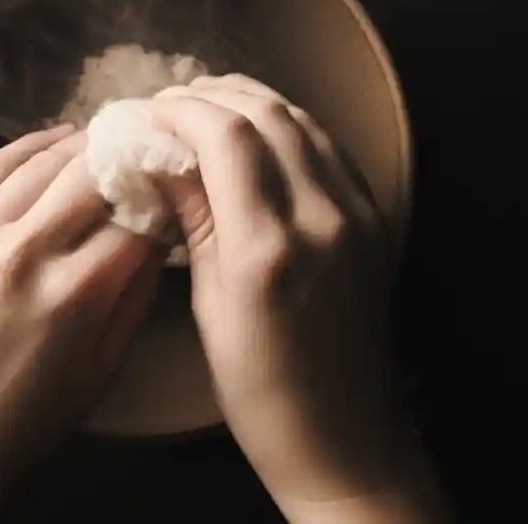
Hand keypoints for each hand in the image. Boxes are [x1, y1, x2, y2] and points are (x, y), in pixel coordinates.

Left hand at [0, 125, 161, 522]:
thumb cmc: (27, 420)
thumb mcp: (103, 369)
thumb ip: (136, 295)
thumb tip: (160, 234)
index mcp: (75, 294)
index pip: (137, 217)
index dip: (163, 196)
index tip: (175, 187)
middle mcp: (24, 253)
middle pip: (92, 174)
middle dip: (126, 157)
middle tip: (144, 148)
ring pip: (41, 162)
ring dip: (80, 144)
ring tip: (103, 138)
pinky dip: (26, 148)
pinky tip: (51, 142)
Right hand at [151, 75, 442, 522]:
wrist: (345, 432)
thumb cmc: (260, 386)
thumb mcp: (210, 304)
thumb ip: (194, 218)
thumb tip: (160, 156)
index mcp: (269, 246)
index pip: (228, 136)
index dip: (185, 110)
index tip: (151, 111)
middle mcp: (323, 217)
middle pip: (271, 115)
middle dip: (217, 95)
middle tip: (175, 101)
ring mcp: (359, 215)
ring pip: (308, 122)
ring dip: (257, 102)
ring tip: (212, 104)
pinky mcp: (376, 220)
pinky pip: (332, 149)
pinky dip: (293, 126)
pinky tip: (264, 133)